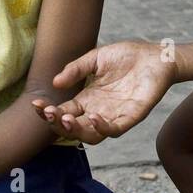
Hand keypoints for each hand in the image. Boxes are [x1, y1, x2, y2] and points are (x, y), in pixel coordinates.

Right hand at [33, 40, 176, 143]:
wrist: (155, 56)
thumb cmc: (126, 57)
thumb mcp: (95, 58)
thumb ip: (76, 69)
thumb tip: (55, 83)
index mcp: (87, 100)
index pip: (62, 112)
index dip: (48, 111)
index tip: (37, 103)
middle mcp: (98, 112)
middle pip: (73, 129)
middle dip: (57, 124)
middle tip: (49, 112)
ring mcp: (114, 116)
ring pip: (91, 135)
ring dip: (76, 130)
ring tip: (66, 117)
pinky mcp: (132, 116)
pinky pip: (116, 129)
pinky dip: (103, 127)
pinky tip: (93, 117)